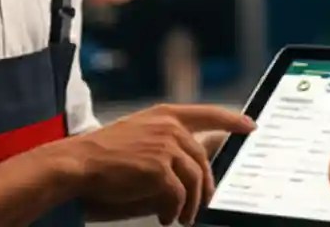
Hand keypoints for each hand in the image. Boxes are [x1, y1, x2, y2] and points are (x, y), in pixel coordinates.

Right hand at [70, 104, 254, 225]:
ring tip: (181, 218)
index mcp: (165, 115)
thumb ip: (171, 144)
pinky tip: (165, 217)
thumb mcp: (141, 137)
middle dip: (205, 187)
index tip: (250, 125)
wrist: (79, 163)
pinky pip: (179, 195)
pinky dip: (175, 211)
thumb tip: (200, 158)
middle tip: (201, 206)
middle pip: (203, 159)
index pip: (208, 113)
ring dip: (191, 204)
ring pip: (194, 180)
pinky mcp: (159, 167)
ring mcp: (165, 145)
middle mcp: (169, 126)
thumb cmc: (105, 155)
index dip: (232, 119)